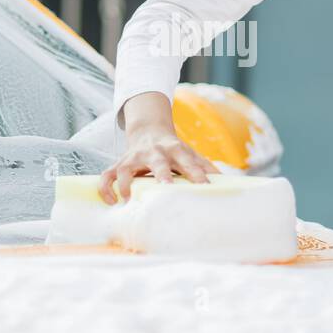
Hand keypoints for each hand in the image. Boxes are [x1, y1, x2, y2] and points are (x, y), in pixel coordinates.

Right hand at [97, 128, 220, 204]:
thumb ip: (206, 167)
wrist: (149, 130)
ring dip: (126, 184)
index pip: (187, 160)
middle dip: (161, 175)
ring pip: (126, 169)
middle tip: (166, 189)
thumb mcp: (191, 153)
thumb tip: (226, 183)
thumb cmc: (174, 149)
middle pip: (157, 162)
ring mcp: (134, 157)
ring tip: (127, 201)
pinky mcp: (119, 164)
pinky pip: (107, 176)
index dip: (196, 173)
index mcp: (175, 150)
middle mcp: (154, 152)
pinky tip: (111, 202)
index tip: (205, 186)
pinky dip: (106, 188)